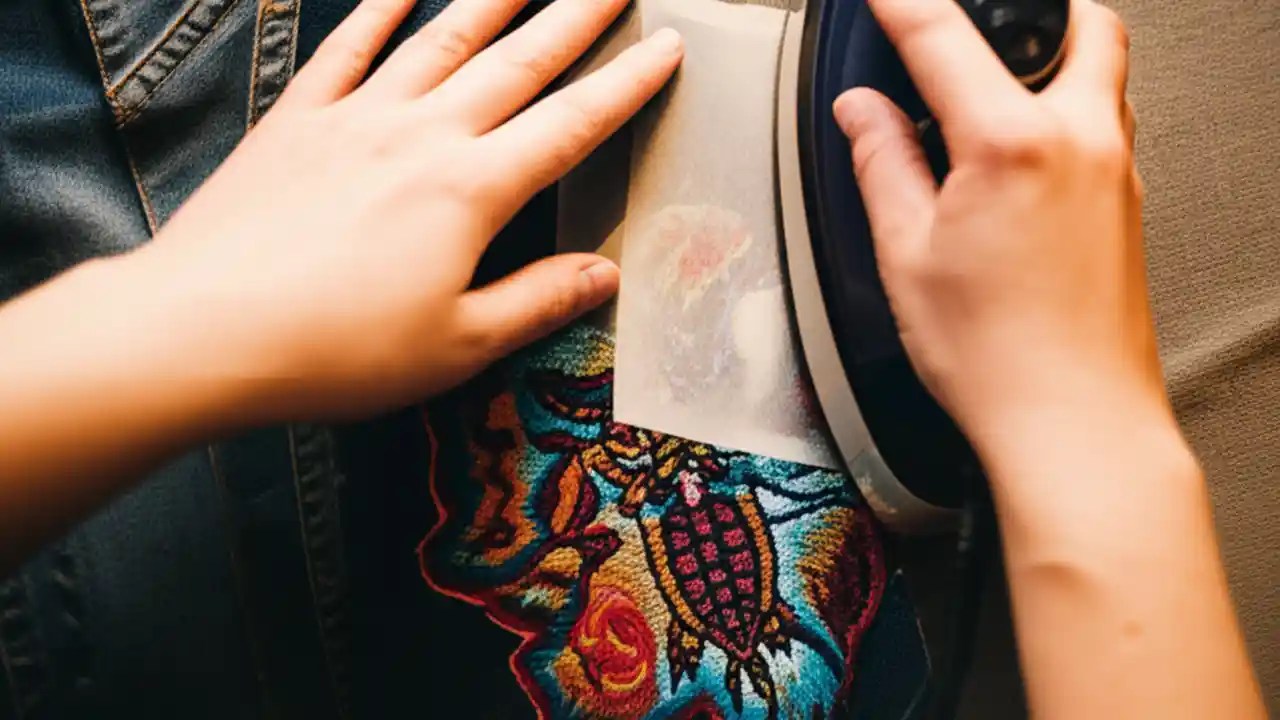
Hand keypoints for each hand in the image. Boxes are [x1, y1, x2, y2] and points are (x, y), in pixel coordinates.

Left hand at [135, 0, 682, 420]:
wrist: (205, 328)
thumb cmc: (335, 351)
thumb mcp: (456, 346)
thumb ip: (536, 301)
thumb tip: (604, 275)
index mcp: (472, 192)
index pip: (569, 125)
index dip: (624, 86)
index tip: (665, 46)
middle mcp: (423, 136)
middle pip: (518, 61)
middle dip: (577, 16)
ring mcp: (358, 117)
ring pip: (443, 36)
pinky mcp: (300, 119)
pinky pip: (349, 46)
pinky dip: (380, 8)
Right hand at [833, 0, 1160, 457]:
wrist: (1074, 423)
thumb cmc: (997, 356)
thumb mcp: (906, 255)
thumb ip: (883, 165)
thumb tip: (862, 115)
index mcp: (1012, 143)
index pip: (945, 36)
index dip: (901, 4)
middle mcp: (1081, 141)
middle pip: (1073, 22)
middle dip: (1019, 11)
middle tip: (962, 31)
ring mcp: (1116, 171)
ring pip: (1102, 68)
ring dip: (1051, 58)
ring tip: (986, 95)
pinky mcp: (1128, 205)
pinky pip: (1106, 121)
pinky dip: (1065, 111)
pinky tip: (1016, 159)